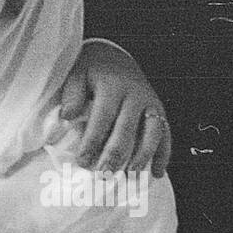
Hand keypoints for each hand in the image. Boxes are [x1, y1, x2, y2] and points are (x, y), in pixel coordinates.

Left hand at [59, 40, 171, 177]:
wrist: (115, 57)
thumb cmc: (92, 71)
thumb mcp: (77, 74)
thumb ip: (72, 95)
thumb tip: (67, 116)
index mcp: (112, 86)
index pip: (102, 117)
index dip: (92, 141)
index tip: (82, 161)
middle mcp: (134, 95)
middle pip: (127, 129)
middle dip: (115, 154)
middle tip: (104, 174)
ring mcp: (150, 103)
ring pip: (152, 132)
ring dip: (142, 156)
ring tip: (130, 175)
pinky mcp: (159, 111)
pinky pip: (166, 134)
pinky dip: (163, 154)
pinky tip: (156, 173)